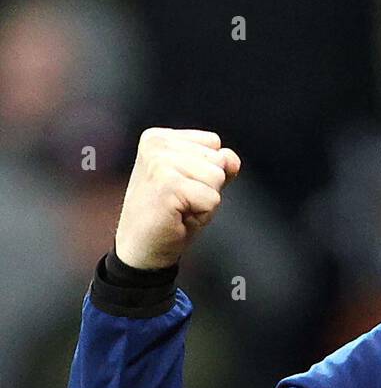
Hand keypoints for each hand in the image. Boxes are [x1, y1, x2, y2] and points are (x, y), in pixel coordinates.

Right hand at [114, 127, 241, 269]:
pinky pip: (212, 199)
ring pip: (217, 177)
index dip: (207, 172)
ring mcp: (160, 162)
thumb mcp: (197, 183)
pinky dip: (203, 215)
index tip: (183, 188)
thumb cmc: (169, 217)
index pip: (213, 143)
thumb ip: (217, 165)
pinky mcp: (167, 185)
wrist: (141, 249)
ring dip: (206, 201)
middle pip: (218, 159)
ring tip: (181, 208)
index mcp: (160, 138)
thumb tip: (232, 159)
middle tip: (182, 202)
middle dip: (209, 187)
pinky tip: (179, 217)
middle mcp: (157, 144)